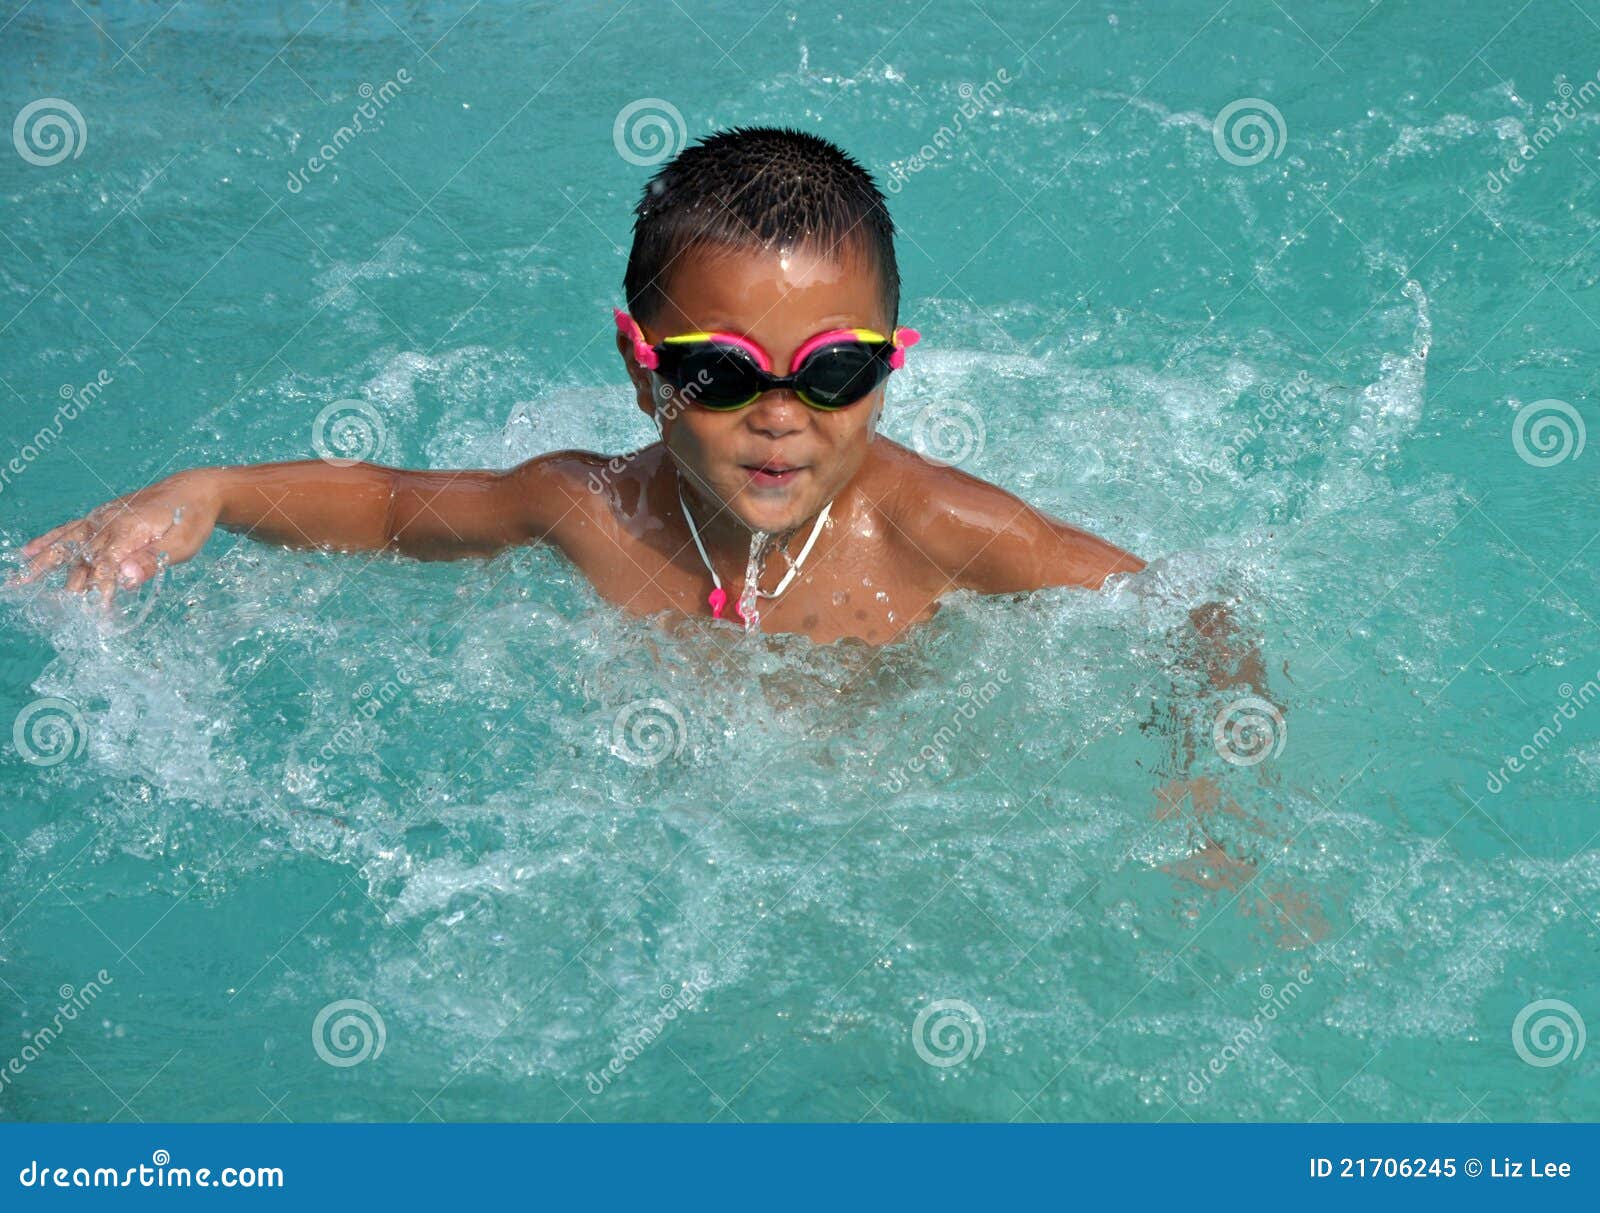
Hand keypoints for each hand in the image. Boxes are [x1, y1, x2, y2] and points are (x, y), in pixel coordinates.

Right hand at [11, 471, 219, 604]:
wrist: (193, 490)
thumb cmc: (190, 519)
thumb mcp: (183, 544)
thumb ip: (153, 561)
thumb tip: (125, 579)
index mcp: (128, 532)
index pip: (106, 567)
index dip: (99, 590)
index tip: (96, 613)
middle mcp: (108, 523)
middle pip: (82, 559)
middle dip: (70, 586)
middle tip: (58, 612)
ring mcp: (101, 518)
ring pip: (67, 543)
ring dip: (43, 564)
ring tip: (20, 582)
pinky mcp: (101, 516)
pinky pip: (69, 528)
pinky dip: (48, 540)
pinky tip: (28, 551)